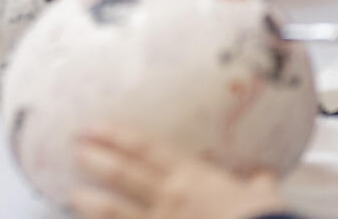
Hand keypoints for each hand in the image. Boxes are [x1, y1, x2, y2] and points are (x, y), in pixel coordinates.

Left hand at [72, 128, 286, 218]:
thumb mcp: (265, 199)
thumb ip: (259, 188)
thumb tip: (264, 178)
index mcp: (192, 176)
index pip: (146, 149)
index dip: (116, 136)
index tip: (93, 126)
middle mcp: (169, 197)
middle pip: (123, 174)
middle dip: (95, 161)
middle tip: (74, 150)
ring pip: (116, 212)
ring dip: (92, 203)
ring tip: (73, 195)